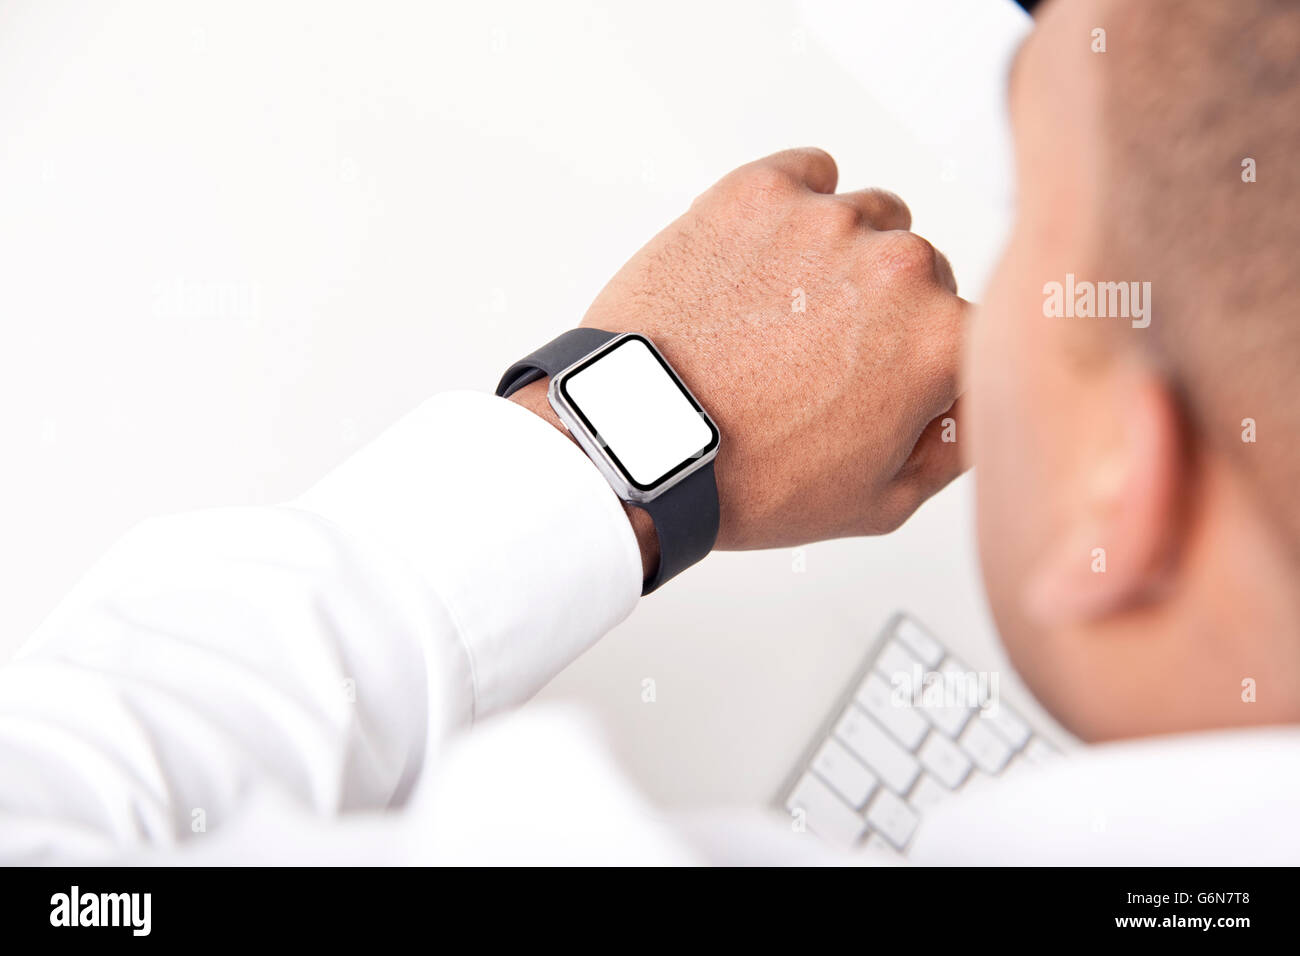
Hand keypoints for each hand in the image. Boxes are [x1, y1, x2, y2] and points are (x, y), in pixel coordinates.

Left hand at [514, 148, 966, 556]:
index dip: (935, 363)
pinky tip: (763, 261)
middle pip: (922, 271)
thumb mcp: (877, 504)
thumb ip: (952, 449)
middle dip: (886, 311)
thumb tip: (970, 409)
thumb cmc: (745, 476)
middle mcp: (896, 266)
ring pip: (868, 218)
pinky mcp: (757, 192)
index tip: (898, 379)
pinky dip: (794, 208)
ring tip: (784, 313)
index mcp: (939, 339)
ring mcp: (823, 221)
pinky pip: (808, 174)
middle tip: (823, 360)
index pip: (975, 330)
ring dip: (842, 256)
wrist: (640, 443)